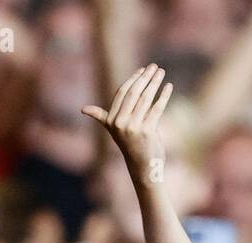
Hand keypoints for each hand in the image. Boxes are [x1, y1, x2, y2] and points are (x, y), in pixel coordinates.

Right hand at [82, 63, 173, 179]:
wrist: (143, 166)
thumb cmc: (130, 145)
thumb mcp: (113, 130)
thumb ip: (102, 117)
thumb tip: (83, 109)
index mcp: (111, 120)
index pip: (122, 93)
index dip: (133, 79)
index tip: (143, 70)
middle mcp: (120, 123)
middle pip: (134, 93)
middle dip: (145, 78)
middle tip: (155, 66)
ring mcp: (133, 127)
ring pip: (145, 99)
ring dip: (155, 83)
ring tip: (161, 72)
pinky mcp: (147, 131)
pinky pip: (157, 108)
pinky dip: (164, 96)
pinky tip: (169, 86)